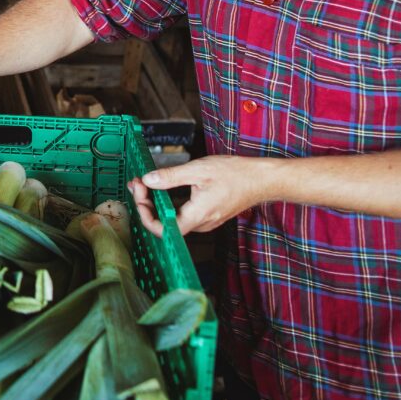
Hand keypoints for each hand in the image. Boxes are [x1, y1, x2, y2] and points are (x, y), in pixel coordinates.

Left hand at [128, 155, 280, 237]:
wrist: (262, 180)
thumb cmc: (236, 174)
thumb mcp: (198, 170)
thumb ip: (171, 176)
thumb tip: (148, 180)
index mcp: (198, 215)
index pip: (163, 230)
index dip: (145, 215)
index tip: (139, 194)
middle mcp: (202, 224)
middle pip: (166, 224)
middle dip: (146, 203)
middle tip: (138, 182)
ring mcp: (206, 222)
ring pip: (173, 219)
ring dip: (156, 203)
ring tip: (145, 183)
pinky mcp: (209, 216)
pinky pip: (183, 215)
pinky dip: (169, 203)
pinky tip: (162, 188)